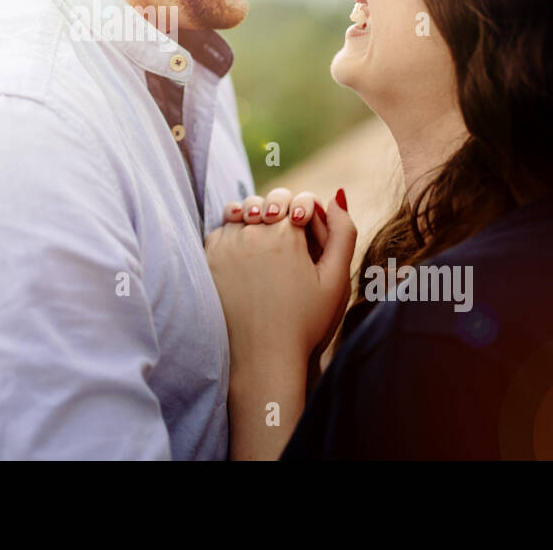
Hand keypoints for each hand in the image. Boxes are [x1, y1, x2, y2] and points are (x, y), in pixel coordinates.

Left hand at [205, 187, 356, 372]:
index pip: (297, 200)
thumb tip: (335, 195)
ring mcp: (227, 243)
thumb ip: (344, 233)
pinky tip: (246, 259)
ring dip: (255, 220)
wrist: (262, 357)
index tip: (306, 232)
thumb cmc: (305, 322)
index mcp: (287, 233)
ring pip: (243, 211)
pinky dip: (234, 235)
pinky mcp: (208, 257)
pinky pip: (222, 230)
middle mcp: (253, 231)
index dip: (306, 214)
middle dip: (280, 212)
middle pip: (268, 201)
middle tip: (287, 238)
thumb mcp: (336, 280)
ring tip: (265, 247)